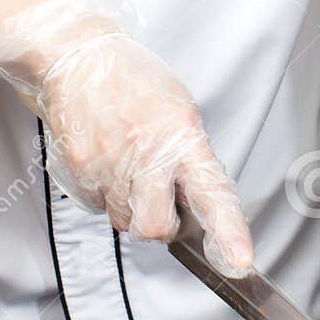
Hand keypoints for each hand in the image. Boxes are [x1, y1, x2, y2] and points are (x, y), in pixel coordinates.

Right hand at [0, 0, 253, 276]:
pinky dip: (105, 192)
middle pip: (155, 227)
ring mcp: (108, 163)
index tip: (240, 262)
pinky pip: (97, 204)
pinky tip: (106, 159)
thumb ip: (190, 156)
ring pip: (123, 220)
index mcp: (182, 136)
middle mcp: (146, 153)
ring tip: (127, 164)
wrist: (79, 57)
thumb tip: (197, 203)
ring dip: (130, 205)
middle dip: (161, 224)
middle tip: (160, 197)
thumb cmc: (136, 81)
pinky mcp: (78, 167)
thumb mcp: (180, 109)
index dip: (228, 231)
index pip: (211, 191)